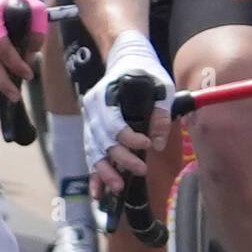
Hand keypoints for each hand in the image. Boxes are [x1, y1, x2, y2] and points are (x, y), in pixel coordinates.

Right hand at [82, 32, 172, 195]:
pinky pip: (91, 153)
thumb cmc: (145, 72)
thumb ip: (160, 113)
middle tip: (140, 170)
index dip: (128, 137)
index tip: (146, 144)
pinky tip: (98, 191)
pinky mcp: (93, 130)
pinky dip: (94, 173)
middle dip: (119, 158)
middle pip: (101, 139)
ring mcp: (90, 120)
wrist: (125, 59)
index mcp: (106, 95)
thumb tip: (156, 143)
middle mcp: (93, 109)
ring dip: (104, 170)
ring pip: (93, 149)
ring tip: (117, 188)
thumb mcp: (161, 86)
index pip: (112, 122)